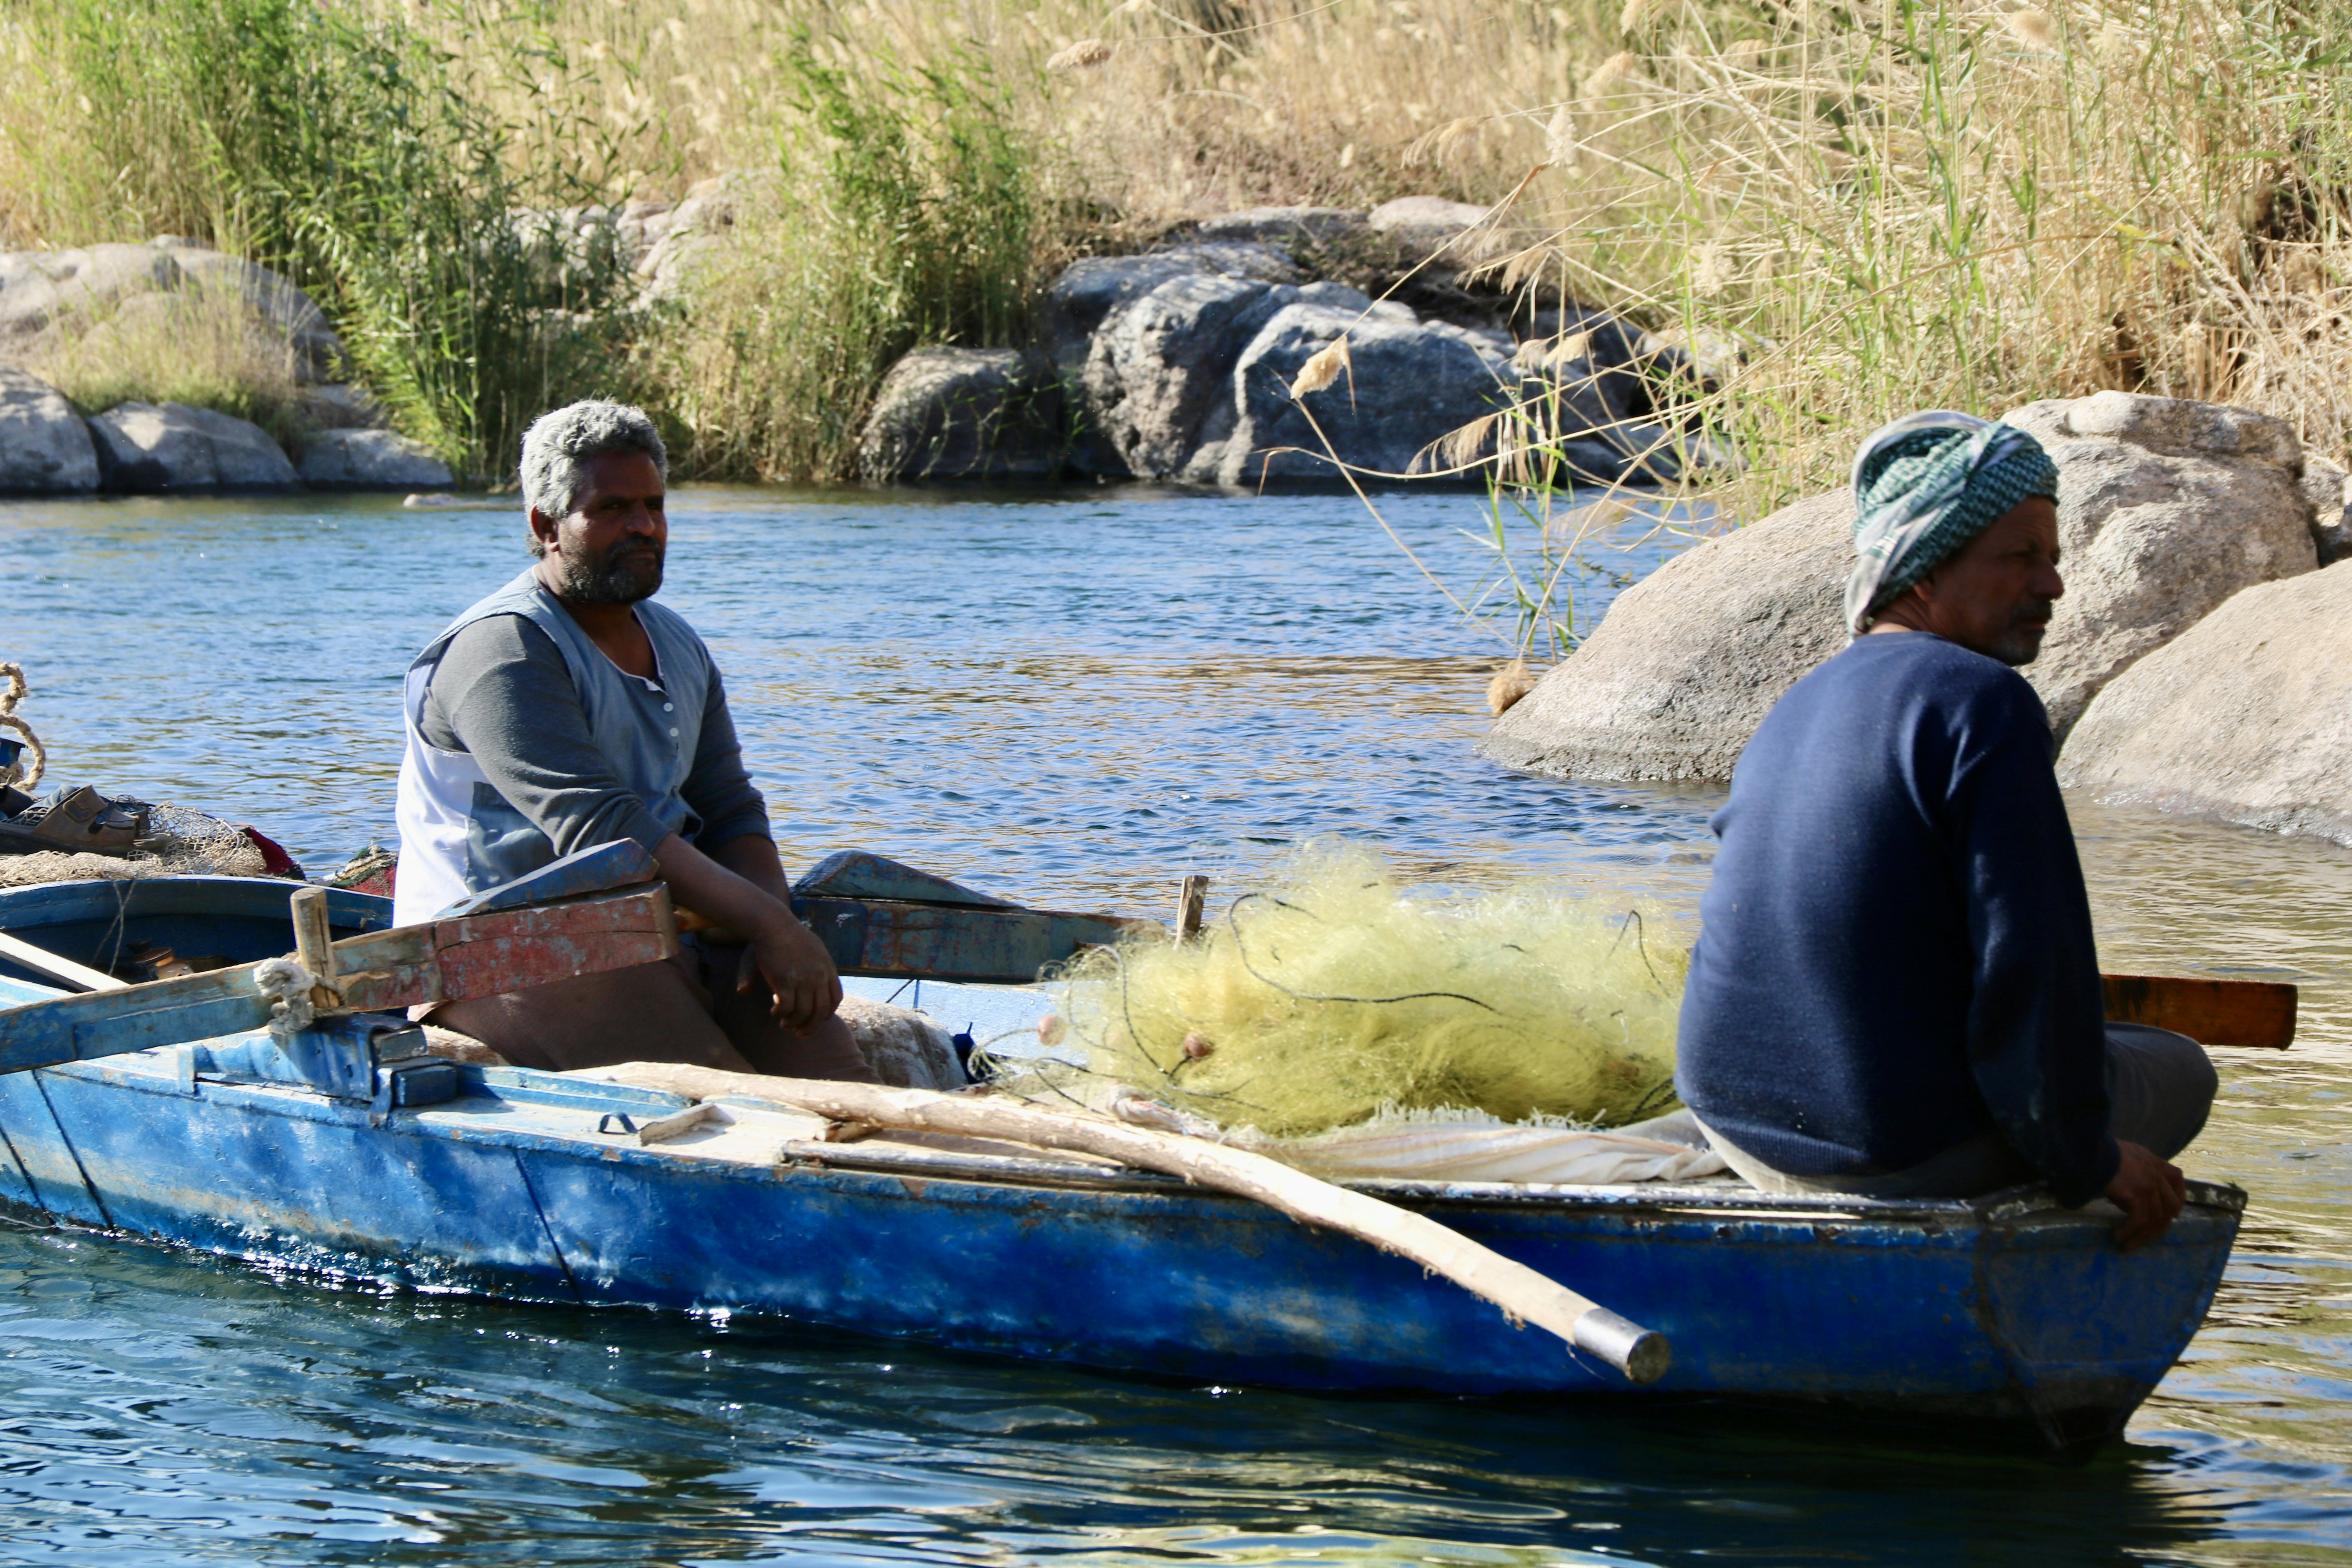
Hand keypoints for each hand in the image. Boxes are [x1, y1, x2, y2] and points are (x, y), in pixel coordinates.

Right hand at [741, 912, 841, 1034]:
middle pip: (821, 1010)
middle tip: (801, 1034)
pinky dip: (781, 1014)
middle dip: (812, 1026)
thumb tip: (809, 984)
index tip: (818, 1021)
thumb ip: (807, 972)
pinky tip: (774, 1013)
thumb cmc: (786, 935)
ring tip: (785, 1025)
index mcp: (827, 967)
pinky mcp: (785, 981)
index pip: (835, 998)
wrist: (772, 923)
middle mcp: (819, 975)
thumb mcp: (805, 951)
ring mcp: (803, 979)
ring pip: (804, 1012)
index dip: (827, 1013)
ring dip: (794, 1023)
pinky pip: (786, 1008)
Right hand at [2103, 1140, 2186, 1251]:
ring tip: (2128, 1245)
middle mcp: (2155, 1172)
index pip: (2176, 1178)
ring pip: (2155, 1217)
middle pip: (2170, 1204)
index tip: (2174, 1214)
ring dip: (2142, 1235)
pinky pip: (2139, 1220)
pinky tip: (2118, 1237)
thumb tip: (2131, 1195)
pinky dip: (2129, 1232)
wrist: (2087, 1151)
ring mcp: (2148, 1184)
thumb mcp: (2124, 1156)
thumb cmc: (2097, 1153)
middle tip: (2147, 1238)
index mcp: (2153, 1161)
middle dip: (2161, 1225)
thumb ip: (2135, 1170)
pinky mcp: (2137, 1194)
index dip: (2179, 1197)